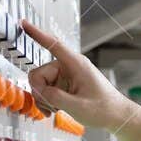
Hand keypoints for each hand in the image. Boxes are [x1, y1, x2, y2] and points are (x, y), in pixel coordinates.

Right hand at [21, 19, 138, 134]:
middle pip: (39, 74)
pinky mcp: (65, 85)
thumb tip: (40, 92)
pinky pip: (46, 89)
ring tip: (55, 110)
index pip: (53, 44)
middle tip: (49, 107)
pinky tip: (54, 110)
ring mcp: (66, 76)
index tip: (24, 23)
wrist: (116, 116)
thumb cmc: (103, 109)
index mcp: (76, 64)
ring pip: (41, 84)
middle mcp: (69, 67)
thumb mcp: (78, 106)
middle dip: (40, 92)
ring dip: (44, 99)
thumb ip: (55, 97)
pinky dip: (47, 101)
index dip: (37, 34)